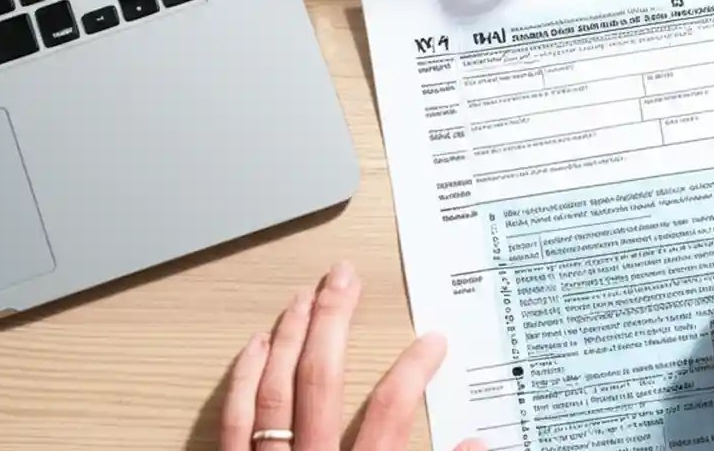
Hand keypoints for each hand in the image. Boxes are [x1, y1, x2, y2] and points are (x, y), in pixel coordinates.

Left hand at [220, 261, 483, 450]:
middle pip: (322, 382)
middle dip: (333, 322)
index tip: (432, 340)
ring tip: (303, 297)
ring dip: (290, 338)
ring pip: (274, 392)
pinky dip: (243, 379)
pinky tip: (257, 345)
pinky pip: (233, 421)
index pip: (390, 412)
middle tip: (343, 278)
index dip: (413, 371)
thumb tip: (480, 444)